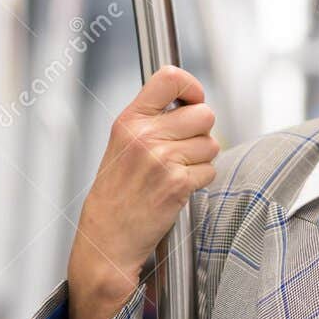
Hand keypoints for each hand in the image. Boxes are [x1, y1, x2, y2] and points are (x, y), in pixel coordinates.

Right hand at [66, 65, 218, 318]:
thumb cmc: (115, 194)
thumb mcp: (122, 144)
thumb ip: (151, 120)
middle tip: (184, 148)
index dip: (192, 87)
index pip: (170, 78)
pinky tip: (177, 189)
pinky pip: (209, 171)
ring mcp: (162, 160)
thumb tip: (191, 101)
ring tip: (176, 172)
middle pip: (204, 113)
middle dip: (202, 131)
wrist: (107, 239)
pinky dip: (200, 181)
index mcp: (130, 120)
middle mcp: (145, 136)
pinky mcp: (177, 184)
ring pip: (211, 144)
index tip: (193, 100)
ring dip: (202, 159)